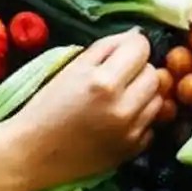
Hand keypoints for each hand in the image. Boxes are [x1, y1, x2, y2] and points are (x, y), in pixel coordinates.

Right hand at [2, 29, 161, 189]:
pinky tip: (118, 121)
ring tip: (119, 100)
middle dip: (138, 71)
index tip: (121, 54)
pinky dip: (140, 119)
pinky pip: (152, 124)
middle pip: (153, 74)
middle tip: (117, 78)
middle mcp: (123, 106)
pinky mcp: (133, 149)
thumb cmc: (46, 107)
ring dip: (143, 95)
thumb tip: (137, 36)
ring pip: (158, 99)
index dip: (131, 47)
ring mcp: (131, 131)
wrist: (33, 154)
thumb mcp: (71, 69)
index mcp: (103, 81)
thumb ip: (106, 48)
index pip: (141, 48)